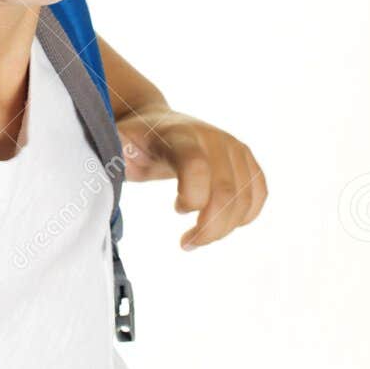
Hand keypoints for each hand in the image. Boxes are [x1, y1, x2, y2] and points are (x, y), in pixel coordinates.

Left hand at [116, 105, 266, 249]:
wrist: (157, 125)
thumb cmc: (133, 141)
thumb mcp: (116, 145)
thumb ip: (114, 155)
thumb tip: (110, 170)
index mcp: (180, 134)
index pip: (197, 164)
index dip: (193, 194)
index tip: (177, 211)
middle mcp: (214, 138)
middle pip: (226, 191)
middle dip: (210, 228)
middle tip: (186, 243)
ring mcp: (234, 148)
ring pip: (245, 199)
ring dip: (224, 228)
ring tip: (194, 238)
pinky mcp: (246, 161)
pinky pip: (259, 194)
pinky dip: (245, 217)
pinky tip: (220, 226)